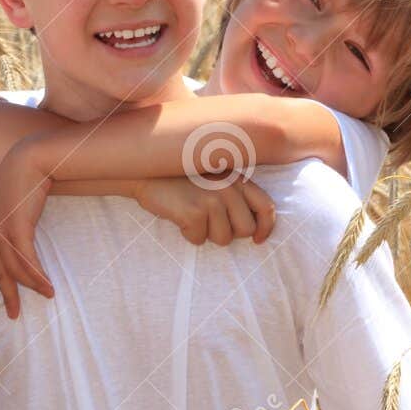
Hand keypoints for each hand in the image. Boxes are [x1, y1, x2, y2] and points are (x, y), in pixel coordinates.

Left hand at [0, 156, 53, 318]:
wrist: (28, 162)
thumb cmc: (13, 179)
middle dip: (6, 294)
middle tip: (14, 314)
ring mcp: (1, 230)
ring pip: (14, 269)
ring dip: (30, 286)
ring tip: (45, 296)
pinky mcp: (17, 228)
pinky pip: (27, 261)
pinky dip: (37, 276)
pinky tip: (48, 286)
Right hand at [130, 176, 275, 246]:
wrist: (144, 169)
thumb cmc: (179, 177)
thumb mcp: (212, 177)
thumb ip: (233, 193)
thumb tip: (250, 228)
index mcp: (237, 179)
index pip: (266, 207)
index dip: (265, 227)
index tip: (257, 239)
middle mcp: (229, 188)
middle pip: (245, 230)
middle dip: (228, 232)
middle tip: (209, 222)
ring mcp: (212, 200)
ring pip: (223, 239)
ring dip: (206, 234)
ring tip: (192, 216)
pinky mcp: (194, 212)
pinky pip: (198, 240)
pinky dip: (187, 234)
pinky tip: (178, 217)